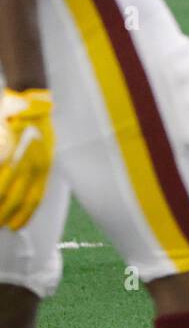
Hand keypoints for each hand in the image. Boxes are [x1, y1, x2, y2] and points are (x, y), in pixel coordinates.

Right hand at [0, 88, 54, 229]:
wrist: (29, 100)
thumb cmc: (36, 125)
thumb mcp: (45, 150)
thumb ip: (38, 171)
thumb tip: (29, 192)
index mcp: (44, 166)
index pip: (34, 198)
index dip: (24, 215)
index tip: (15, 227)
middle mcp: (31, 164)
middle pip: (15, 197)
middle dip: (4, 213)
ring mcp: (16, 156)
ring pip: (3, 187)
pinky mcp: (4, 148)